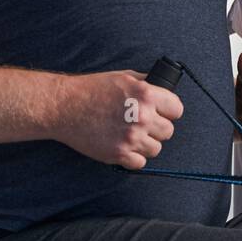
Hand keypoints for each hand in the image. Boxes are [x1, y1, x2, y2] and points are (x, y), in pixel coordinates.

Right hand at [50, 68, 183, 167]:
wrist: (64, 107)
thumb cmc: (92, 90)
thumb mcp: (123, 77)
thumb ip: (146, 84)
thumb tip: (164, 90)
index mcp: (146, 95)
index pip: (177, 109)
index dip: (169, 111)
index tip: (162, 112)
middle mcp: (142, 117)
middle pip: (168, 131)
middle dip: (157, 128)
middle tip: (142, 124)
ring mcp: (131, 137)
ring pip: (156, 148)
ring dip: (146, 143)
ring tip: (131, 135)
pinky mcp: (119, 154)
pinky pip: (140, 163)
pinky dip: (133, 157)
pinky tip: (124, 146)